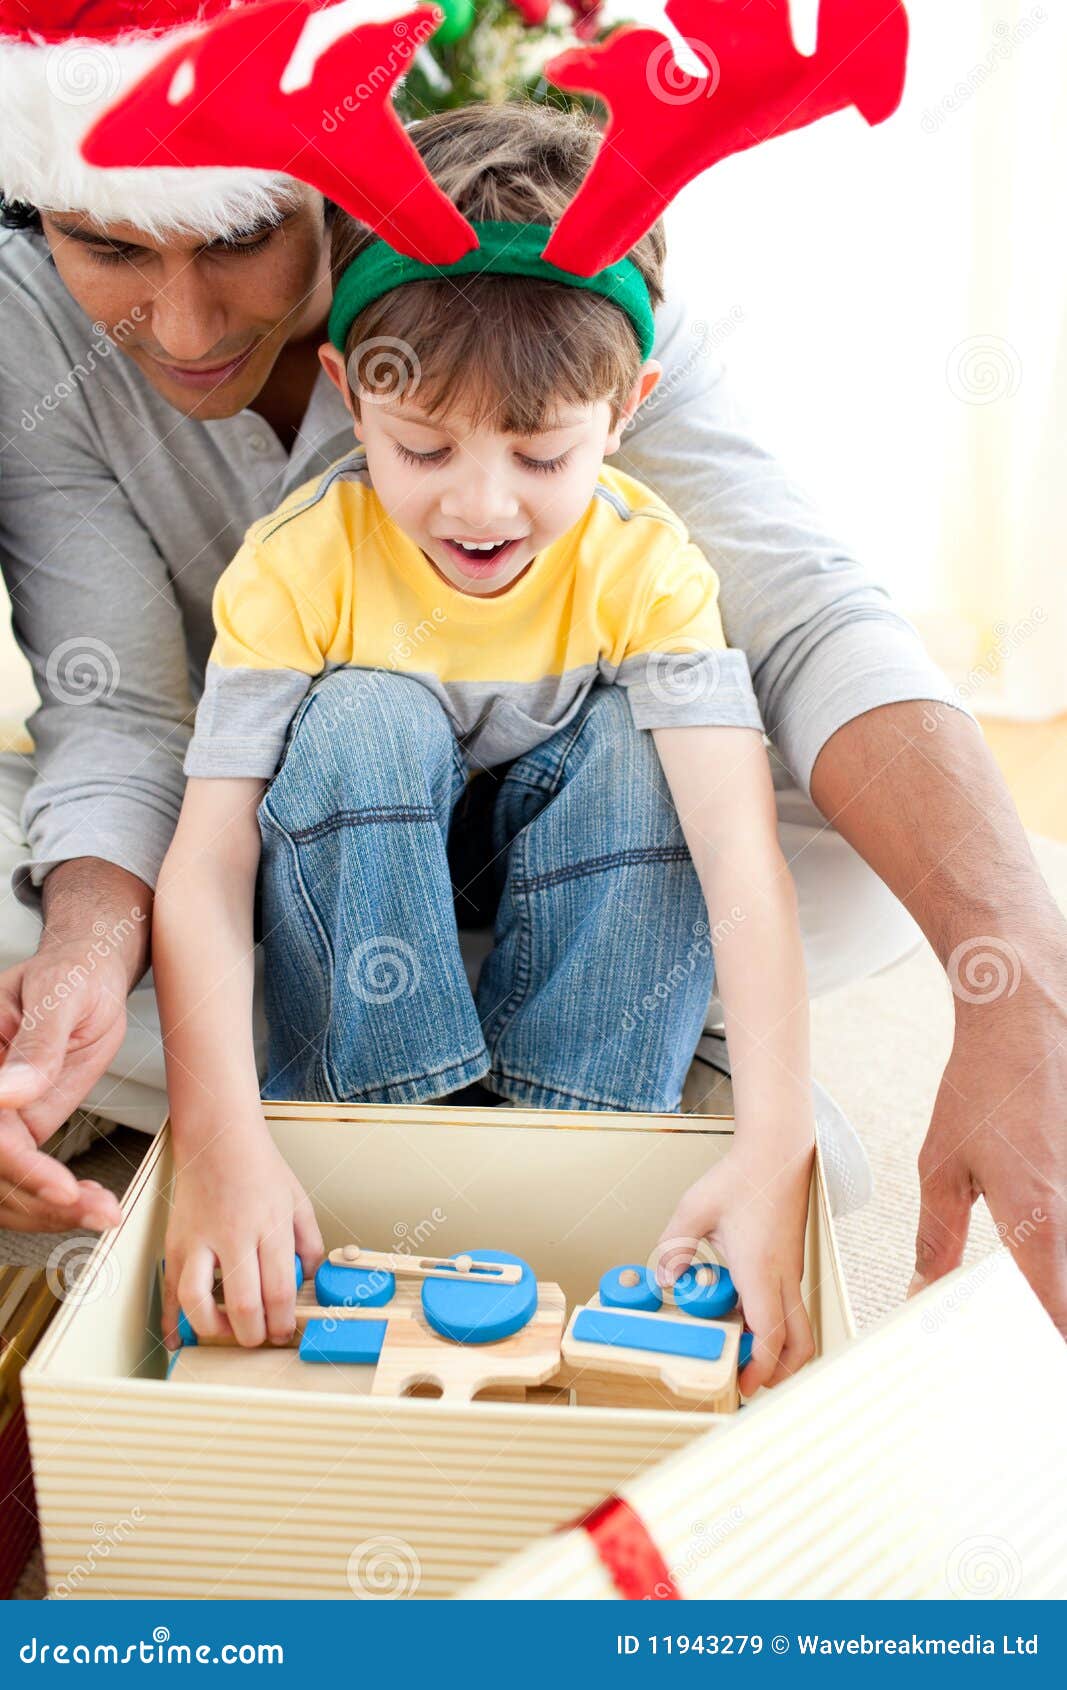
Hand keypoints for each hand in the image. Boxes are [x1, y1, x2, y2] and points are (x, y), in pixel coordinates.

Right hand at [0, 945, 129, 1231]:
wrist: (89, 973)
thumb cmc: (72, 973)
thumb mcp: (61, 994)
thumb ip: (37, 1044)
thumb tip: (9, 1090)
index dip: (20, 1165)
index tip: (62, 1188)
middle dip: (38, 1200)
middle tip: (96, 1209)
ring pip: (2, 1185)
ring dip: (48, 1210)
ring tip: (102, 1211)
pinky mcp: (19, 1128)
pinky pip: (24, 1177)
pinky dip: (55, 1200)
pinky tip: (91, 1202)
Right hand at [162, 1122, 324, 1349]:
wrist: (219, 1140)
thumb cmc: (260, 1169)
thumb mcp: (298, 1201)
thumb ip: (309, 1243)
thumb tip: (308, 1281)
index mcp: (268, 1226)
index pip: (277, 1289)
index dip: (282, 1321)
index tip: (284, 1331)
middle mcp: (233, 1236)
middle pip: (242, 1303)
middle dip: (253, 1334)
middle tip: (260, 1337)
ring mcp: (199, 1241)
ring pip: (197, 1300)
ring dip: (214, 1329)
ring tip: (229, 1332)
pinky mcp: (175, 1244)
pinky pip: (169, 1290)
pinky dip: (170, 1320)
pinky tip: (179, 1339)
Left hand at [655, 1142, 814, 1394]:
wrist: (778, 1152)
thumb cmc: (741, 1177)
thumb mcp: (695, 1209)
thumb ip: (674, 1247)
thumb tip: (663, 1281)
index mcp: (760, 1270)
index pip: (769, 1335)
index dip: (759, 1369)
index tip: (742, 1387)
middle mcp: (784, 1277)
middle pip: (800, 1343)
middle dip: (779, 1373)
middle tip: (748, 1384)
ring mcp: (791, 1272)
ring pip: (801, 1328)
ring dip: (780, 1351)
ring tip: (745, 1358)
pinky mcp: (790, 1265)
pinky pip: (790, 1308)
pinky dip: (775, 1327)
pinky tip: (744, 1320)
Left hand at [911, 939, 1066, 1332]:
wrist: (1029, 1017)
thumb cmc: (988, 1085)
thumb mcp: (944, 1165)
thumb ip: (938, 1238)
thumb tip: (925, 1290)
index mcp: (1040, 1221)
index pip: (1057, 1317)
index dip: (1045, 1354)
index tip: (1031, 1381)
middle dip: (1049, 1323)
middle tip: (1027, 1348)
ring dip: (1055, 1277)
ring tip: (1033, 1298)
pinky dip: (1062, 1242)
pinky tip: (1046, 1248)